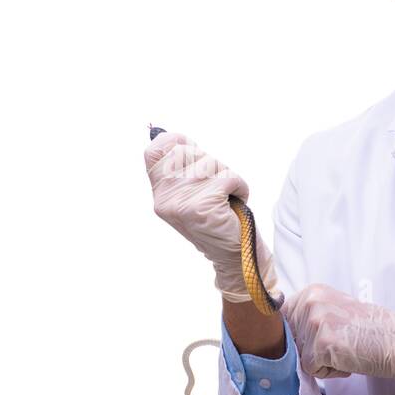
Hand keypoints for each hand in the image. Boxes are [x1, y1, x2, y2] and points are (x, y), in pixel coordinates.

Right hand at [144, 130, 277, 302]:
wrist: (233, 255)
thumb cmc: (218, 219)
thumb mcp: (191, 195)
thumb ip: (181, 171)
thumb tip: (179, 138)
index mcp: (160, 194)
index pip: (154, 152)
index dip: (174, 141)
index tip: (191, 147)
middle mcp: (165, 198)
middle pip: (189, 152)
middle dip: (210, 163)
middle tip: (217, 186)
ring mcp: (181, 203)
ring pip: (211, 164)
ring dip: (228, 177)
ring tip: (226, 197)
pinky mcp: (202, 207)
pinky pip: (229, 178)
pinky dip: (240, 187)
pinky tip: (235, 203)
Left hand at [282, 283, 394, 388]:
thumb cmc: (369, 330)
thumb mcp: (335, 309)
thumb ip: (309, 314)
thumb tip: (282, 330)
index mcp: (312, 291)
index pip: (283, 319)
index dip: (299, 336)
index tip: (324, 336)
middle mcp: (310, 302)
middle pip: (290, 339)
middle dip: (311, 349)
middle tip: (339, 343)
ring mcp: (315, 322)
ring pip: (300, 355)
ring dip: (320, 360)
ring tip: (345, 349)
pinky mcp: (321, 345)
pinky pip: (312, 369)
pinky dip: (329, 371)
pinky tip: (347, 359)